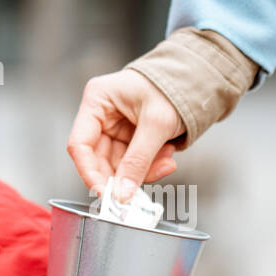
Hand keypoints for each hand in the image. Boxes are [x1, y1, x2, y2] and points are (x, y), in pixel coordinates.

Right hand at [67, 68, 183, 203]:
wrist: (196, 80)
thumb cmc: (173, 87)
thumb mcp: (156, 124)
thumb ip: (138, 160)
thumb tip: (122, 194)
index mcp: (97, 100)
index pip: (79, 144)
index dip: (88, 171)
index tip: (105, 194)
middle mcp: (100, 115)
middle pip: (98, 159)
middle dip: (121, 176)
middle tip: (135, 194)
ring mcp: (114, 128)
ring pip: (117, 165)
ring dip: (142, 171)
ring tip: (166, 161)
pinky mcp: (129, 138)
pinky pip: (132, 163)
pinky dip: (150, 166)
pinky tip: (167, 157)